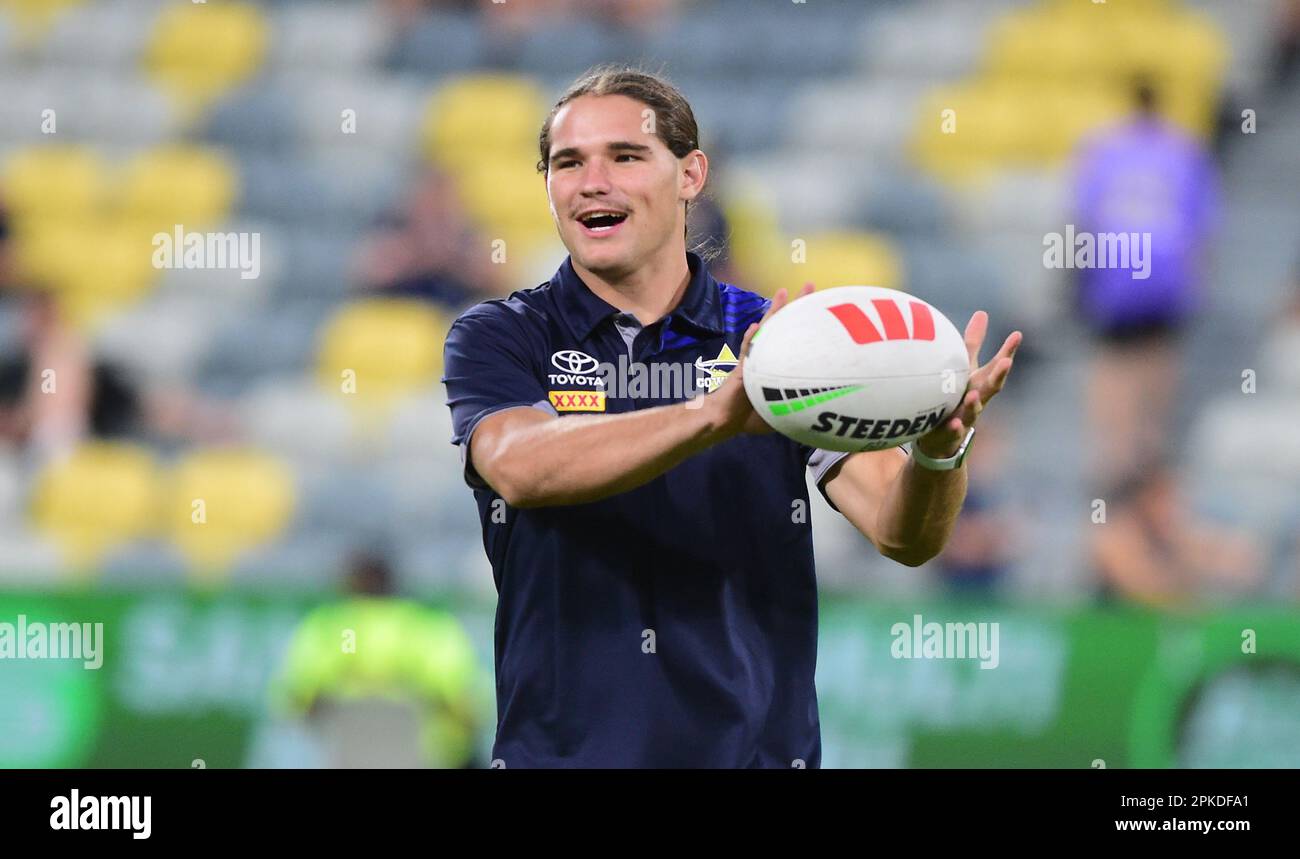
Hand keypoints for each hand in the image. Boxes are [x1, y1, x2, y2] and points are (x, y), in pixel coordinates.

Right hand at [702, 283, 816, 437]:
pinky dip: (750, 339)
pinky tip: (755, 327)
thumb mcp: (782, 411)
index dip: (808, 322)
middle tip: (811, 286)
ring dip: (773, 312)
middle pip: (783, 325)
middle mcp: (766, 355)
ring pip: (765, 330)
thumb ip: (797, 406)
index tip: (823, 307)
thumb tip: (819, 410)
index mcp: (777, 362)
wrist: (725, 420)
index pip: (795, 337)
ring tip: (784, 292)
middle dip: (797, 305)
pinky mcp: (741, 367)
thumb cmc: (749, 416)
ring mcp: (753, 359)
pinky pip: (746, 351)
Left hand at [915, 311, 1021, 458]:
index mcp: (981, 383)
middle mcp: (978, 399)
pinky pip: (954, 432)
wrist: (943, 437)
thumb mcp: (965, 369)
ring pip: (974, 410)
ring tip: (974, 394)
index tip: (1017, 335)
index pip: (996, 366)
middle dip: (999, 375)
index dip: (1007, 351)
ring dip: (974, 402)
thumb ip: (973, 343)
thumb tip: (982, 312)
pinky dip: (955, 428)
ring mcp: (967, 417)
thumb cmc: (957, 397)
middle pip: (991, 387)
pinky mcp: (952, 433)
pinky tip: (954, 423)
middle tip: (1005, 362)